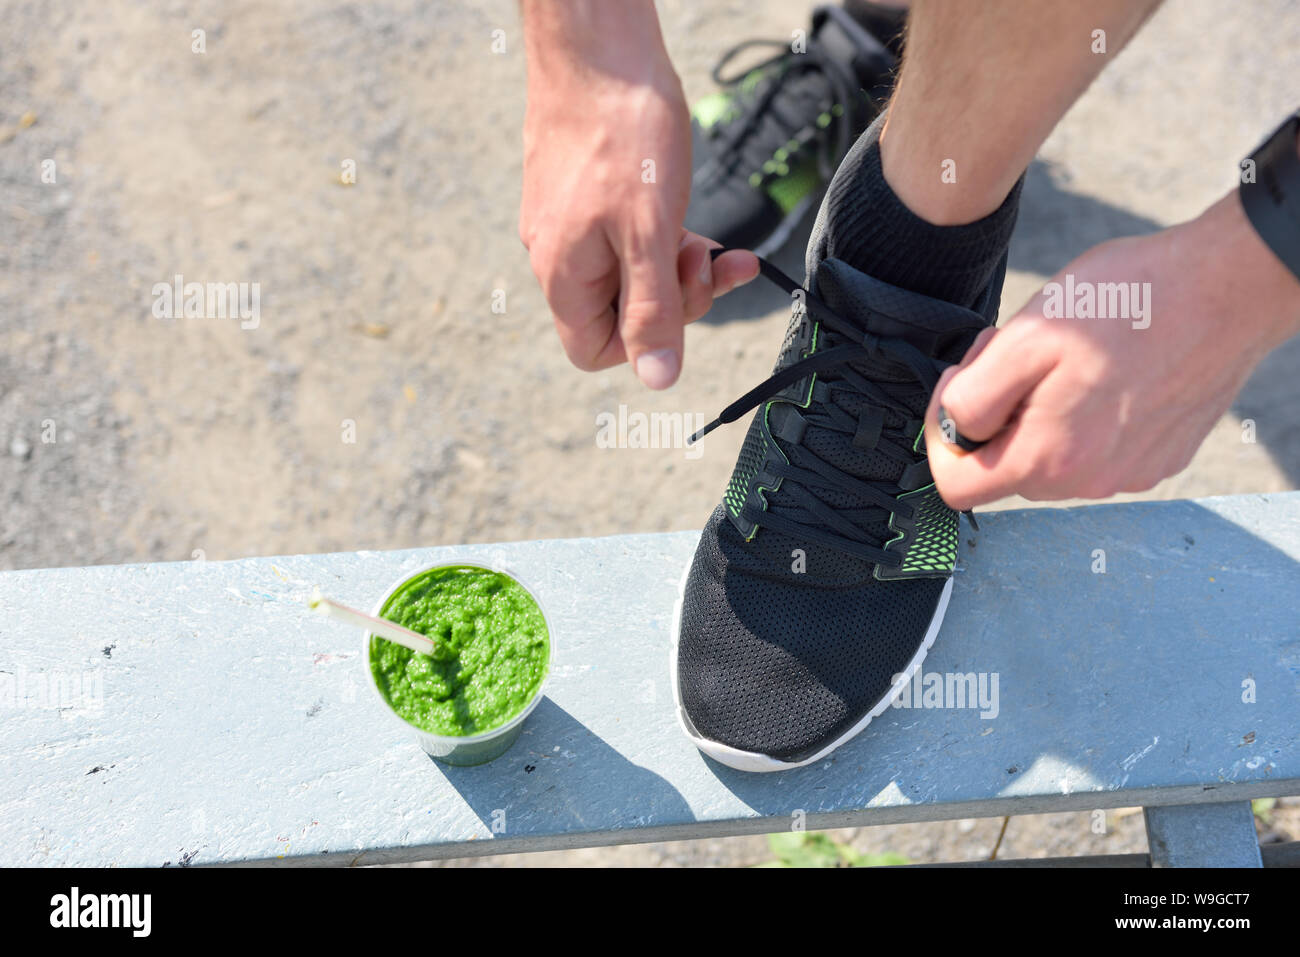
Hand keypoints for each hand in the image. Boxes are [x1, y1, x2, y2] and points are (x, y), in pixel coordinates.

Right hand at [519, 0, 757, 388]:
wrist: (597, 45)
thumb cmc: (622, 132)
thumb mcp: (649, 232)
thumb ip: (653, 309)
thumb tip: (657, 379)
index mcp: (564, 275)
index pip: (595, 350)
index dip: (645, 342)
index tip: (681, 299)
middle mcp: (556, 255)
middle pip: (618, 312)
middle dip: (674, 294)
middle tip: (708, 256)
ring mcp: (567, 222)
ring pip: (627, 271)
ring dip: (674, 261)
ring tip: (706, 232)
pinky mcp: (581, 193)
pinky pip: (622, 235)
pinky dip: (660, 232)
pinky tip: (682, 207)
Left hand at [925, 191, 1299, 508]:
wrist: (1230, 286)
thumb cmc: (1129, 300)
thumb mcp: (1025, 336)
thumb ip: (974, 397)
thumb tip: (955, 429)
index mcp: (1049, 458)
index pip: (956, 487)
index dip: (942, 436)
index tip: (961, 386)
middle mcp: (1089, 481)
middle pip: (1002, 471)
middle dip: (994, 416)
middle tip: (1014, 354)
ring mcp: (1128, 474)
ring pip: (1047, 461)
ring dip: (1035, 414)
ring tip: (1062, 358)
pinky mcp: (1157, 458)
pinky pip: (1092, 451)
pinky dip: (1080, 416)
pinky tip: (1102, 370)